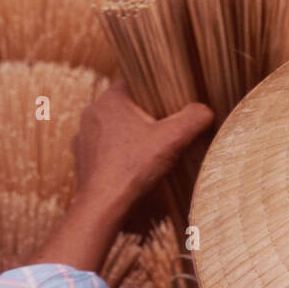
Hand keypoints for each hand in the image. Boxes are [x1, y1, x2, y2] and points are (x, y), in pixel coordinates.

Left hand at [74, 82, 214, 212]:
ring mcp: (83, 137)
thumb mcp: (172, 139)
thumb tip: (206, 110)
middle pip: (124, 106)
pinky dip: (117, 155)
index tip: (169, 102)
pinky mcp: (81, 159)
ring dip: (129, 136)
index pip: (134, 82)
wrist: (103, 205)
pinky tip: (132, 167)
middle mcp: (92, 114)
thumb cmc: (134, 168)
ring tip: (149, 150)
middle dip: (143, 115)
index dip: (154, 90)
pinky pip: (103, 150)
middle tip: (164, 128)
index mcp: (110, 100)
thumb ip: (193, 118)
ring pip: (112, 128)